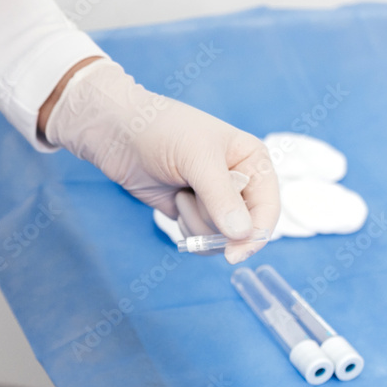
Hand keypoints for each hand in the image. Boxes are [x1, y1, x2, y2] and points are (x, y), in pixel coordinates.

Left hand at [44, 59, 279, 262]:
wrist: (119, 133)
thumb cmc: (163, 131)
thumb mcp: (198, 159)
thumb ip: (221, 197)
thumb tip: (242, 234)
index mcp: (252, 161)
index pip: (268, 207)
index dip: (256, 234)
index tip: (234, 254)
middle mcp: (238, 183)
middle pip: (242, 228)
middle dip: (213, 220)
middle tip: (190, 196)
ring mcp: (213, 200)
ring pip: (218, 236)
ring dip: (195, 222)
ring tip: (179, 192)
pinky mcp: (190, 212)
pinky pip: (199, 237)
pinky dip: (185, 228)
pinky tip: (173, 201)